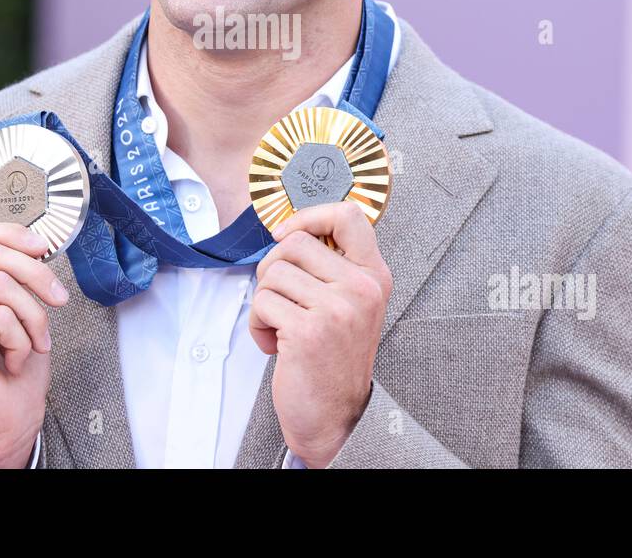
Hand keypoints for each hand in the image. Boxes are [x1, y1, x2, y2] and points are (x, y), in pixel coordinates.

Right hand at [0, 216, 69, 467]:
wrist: (6, 420)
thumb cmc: (14, 363)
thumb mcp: (18, 306)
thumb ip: (14, 272)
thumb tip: (36, 238)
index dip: (13, 232)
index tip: (45, 248)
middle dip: (38, 275)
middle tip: (60, 301)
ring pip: (2, 285)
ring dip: (34, 316)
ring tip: (35, 343)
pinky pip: (0, 317)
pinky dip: (21, 340)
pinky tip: (13, 362)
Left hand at [249, 202, 391, 467]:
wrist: (335, 415)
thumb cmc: (333, 357)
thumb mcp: (349, 304)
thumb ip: (332, 267)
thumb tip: (289, 229)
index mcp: (373, 275)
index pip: (348, 215)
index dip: (309, 215)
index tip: (287, 234)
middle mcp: (361, 288)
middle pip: (295, 242)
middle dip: (273, 267)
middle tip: (280, 298)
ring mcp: (337, 309)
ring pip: (273, 272)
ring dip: (265, 301)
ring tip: (281, 327)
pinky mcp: (308, 330)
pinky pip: (261, 302)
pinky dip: (258, 324)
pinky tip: (276, 345)